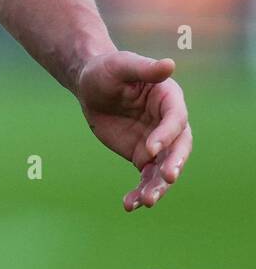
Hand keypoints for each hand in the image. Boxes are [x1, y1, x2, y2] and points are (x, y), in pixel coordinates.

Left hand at [74, 50, 191, 211]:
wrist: (89, 86)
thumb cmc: (106, 69)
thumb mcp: (121, 65)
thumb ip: (145, 69)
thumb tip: (170, 64)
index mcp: (169, 99)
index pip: (176, 120)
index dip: (166, 134)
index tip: (150, 148)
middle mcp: (169, 124)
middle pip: (179, 148)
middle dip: (174, 164)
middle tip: (167, 178)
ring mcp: (158, 143)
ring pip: (164, 169)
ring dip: (157, 186)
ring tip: (146, 201)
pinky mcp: (143, 157)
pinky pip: (146, 178)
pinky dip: (139, 192)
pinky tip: (129, 205)